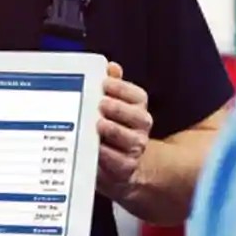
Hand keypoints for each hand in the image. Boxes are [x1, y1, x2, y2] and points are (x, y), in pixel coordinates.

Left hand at [97, 62, 152, 201]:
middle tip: (101, 104)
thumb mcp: (112, 105)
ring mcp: (136, 149)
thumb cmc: (112, 128)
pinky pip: (118, 161)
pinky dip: (106, 154)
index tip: (105, 83)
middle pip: (137, 117)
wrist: (120, 166)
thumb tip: (111, 67)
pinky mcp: (126, 168)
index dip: (122, 88)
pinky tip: (94, 147)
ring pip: (130, 139)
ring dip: (114, 131)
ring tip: (98, 125)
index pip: (137, 96)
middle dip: (119, 109)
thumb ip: (112, 86)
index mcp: (138, 108)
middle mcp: (141, 128)